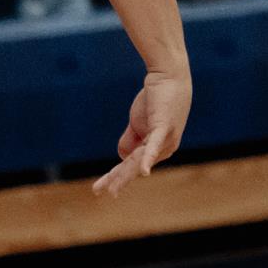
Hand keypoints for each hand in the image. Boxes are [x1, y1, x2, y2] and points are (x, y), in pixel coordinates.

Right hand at [93, 68, 191, 197]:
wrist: (168, 75)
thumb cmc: (157, 99)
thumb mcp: (138, 122)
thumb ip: (130, 140)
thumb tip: (121, 158)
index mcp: (156, 149)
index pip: (131, 165)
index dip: (115, 176)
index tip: (99, 188)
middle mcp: (164, 149)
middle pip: (134, 167)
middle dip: (117, 180)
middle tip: (100, 192)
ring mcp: (166, 140)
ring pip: (138, 160)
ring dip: (124, 174)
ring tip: (112, 189)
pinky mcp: (164, 128)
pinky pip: (153, 146)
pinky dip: (147, 159)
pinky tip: (143, 172)